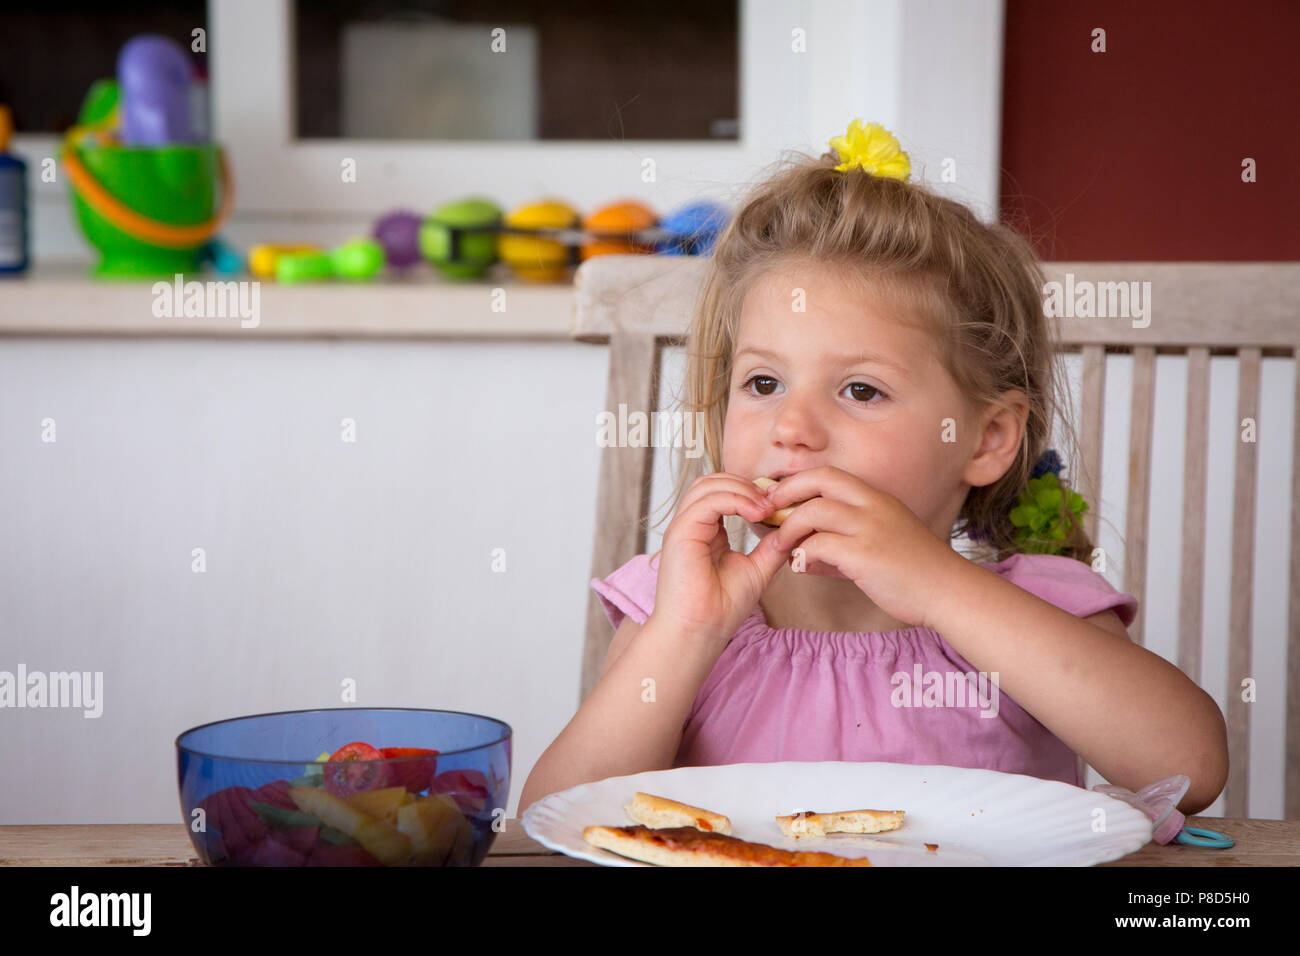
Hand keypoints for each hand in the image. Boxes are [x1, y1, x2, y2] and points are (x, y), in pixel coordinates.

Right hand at [651, 472, 794, 651]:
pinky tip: (756, 514)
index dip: (750, 491)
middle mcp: (691, 525)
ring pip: (709, 485)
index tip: (778, 504)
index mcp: (706, 531)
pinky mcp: (681, 532)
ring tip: (766, 507)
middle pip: (713, 481)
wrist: (701, 631)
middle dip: (746, 484)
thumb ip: (770, 548)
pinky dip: (735, 500)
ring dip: (742, 489)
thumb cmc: (721, 608)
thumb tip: (791, 528)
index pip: (722, 492)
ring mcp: (683, 527)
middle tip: (774, 501)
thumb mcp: (756, 571)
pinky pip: (708, 501)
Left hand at [762, 466, 961, 630]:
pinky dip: (803, 554)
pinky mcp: (866, 555)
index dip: (798, 482)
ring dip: (789, 527)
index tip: (778, 497)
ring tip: (779, 545)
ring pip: (815, 511)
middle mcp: (873, 506)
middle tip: (768, 510)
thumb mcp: (879, 546)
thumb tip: (804, 557)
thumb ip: (840, 547)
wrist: (947, 592)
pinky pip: (820, 545)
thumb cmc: (914, 572)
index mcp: (876, 499)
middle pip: (820, 479)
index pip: (829, 474)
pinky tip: (799, 567)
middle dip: (786, 491)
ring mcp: (871, 528)